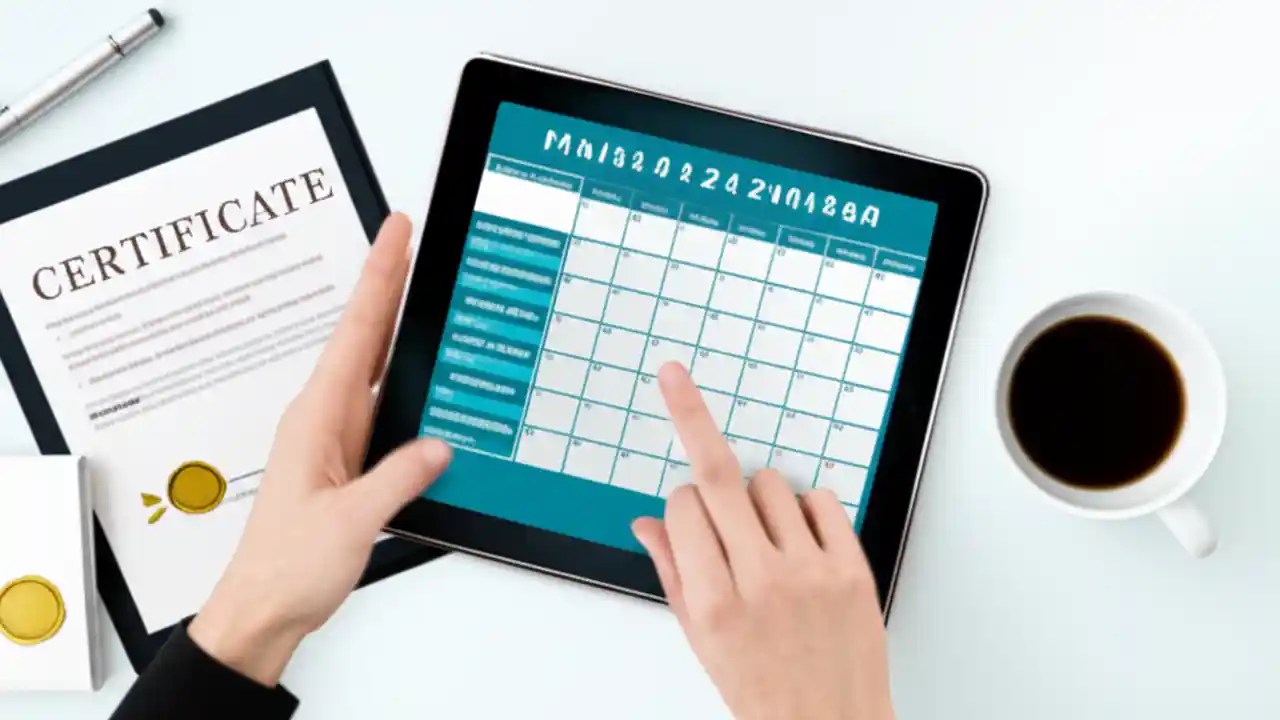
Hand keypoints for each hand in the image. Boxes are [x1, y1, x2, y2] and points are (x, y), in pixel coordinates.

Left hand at [188, 213, 451, 684]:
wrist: (264, 606)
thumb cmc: (289, 565)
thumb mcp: (352, 520)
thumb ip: (398, 477)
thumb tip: (436, 444)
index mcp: (318, 417)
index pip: (358, 331)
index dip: (379, 276)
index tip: (396, 233)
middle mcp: (324, 418)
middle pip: (364, 336)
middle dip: (387, 282)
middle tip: (408, 237)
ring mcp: (334, 437)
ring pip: (371, 366)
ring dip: (393, 323)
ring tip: (417, 285)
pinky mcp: (346, 461)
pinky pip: (377, 404)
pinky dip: (399, 376)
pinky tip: (416, 371)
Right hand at [632, 364, 893, 719]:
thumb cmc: (763, 693)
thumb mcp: (701, 643)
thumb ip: (672, 575)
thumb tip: (648, 523)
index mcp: (713, 603)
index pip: (681, 509)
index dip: (680, 504)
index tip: (684, 506)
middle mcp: (760, 581)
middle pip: (718, 476)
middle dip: (692, 418)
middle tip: (676, 377)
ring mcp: (810, 571)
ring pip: (769, 481)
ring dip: (757, 495)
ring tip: (766, 539)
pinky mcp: (851, 567)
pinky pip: (820, 498)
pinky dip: (806, 508)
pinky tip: (800, 539)